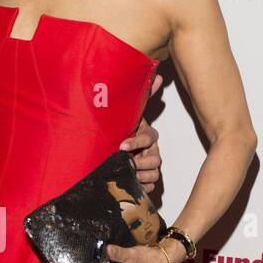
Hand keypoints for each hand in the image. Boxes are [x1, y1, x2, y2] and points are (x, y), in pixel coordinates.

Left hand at [120, 73, 163, 192]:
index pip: (149, 138)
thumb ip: (142, 96)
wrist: (105, 155)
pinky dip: (140, 187)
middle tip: (125, 163)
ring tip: (126, 173)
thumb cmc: (118, 134)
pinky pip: (149, 188)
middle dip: (140, 162)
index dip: (137, 142)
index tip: (121, 146)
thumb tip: (157, 74)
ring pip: (153, 175)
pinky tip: (130, 184)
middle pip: (155, 160)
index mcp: (147, 136)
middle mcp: (151, 152)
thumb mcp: (127, 115)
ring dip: (140, 175)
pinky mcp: (144, 182)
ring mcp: (149, 168)